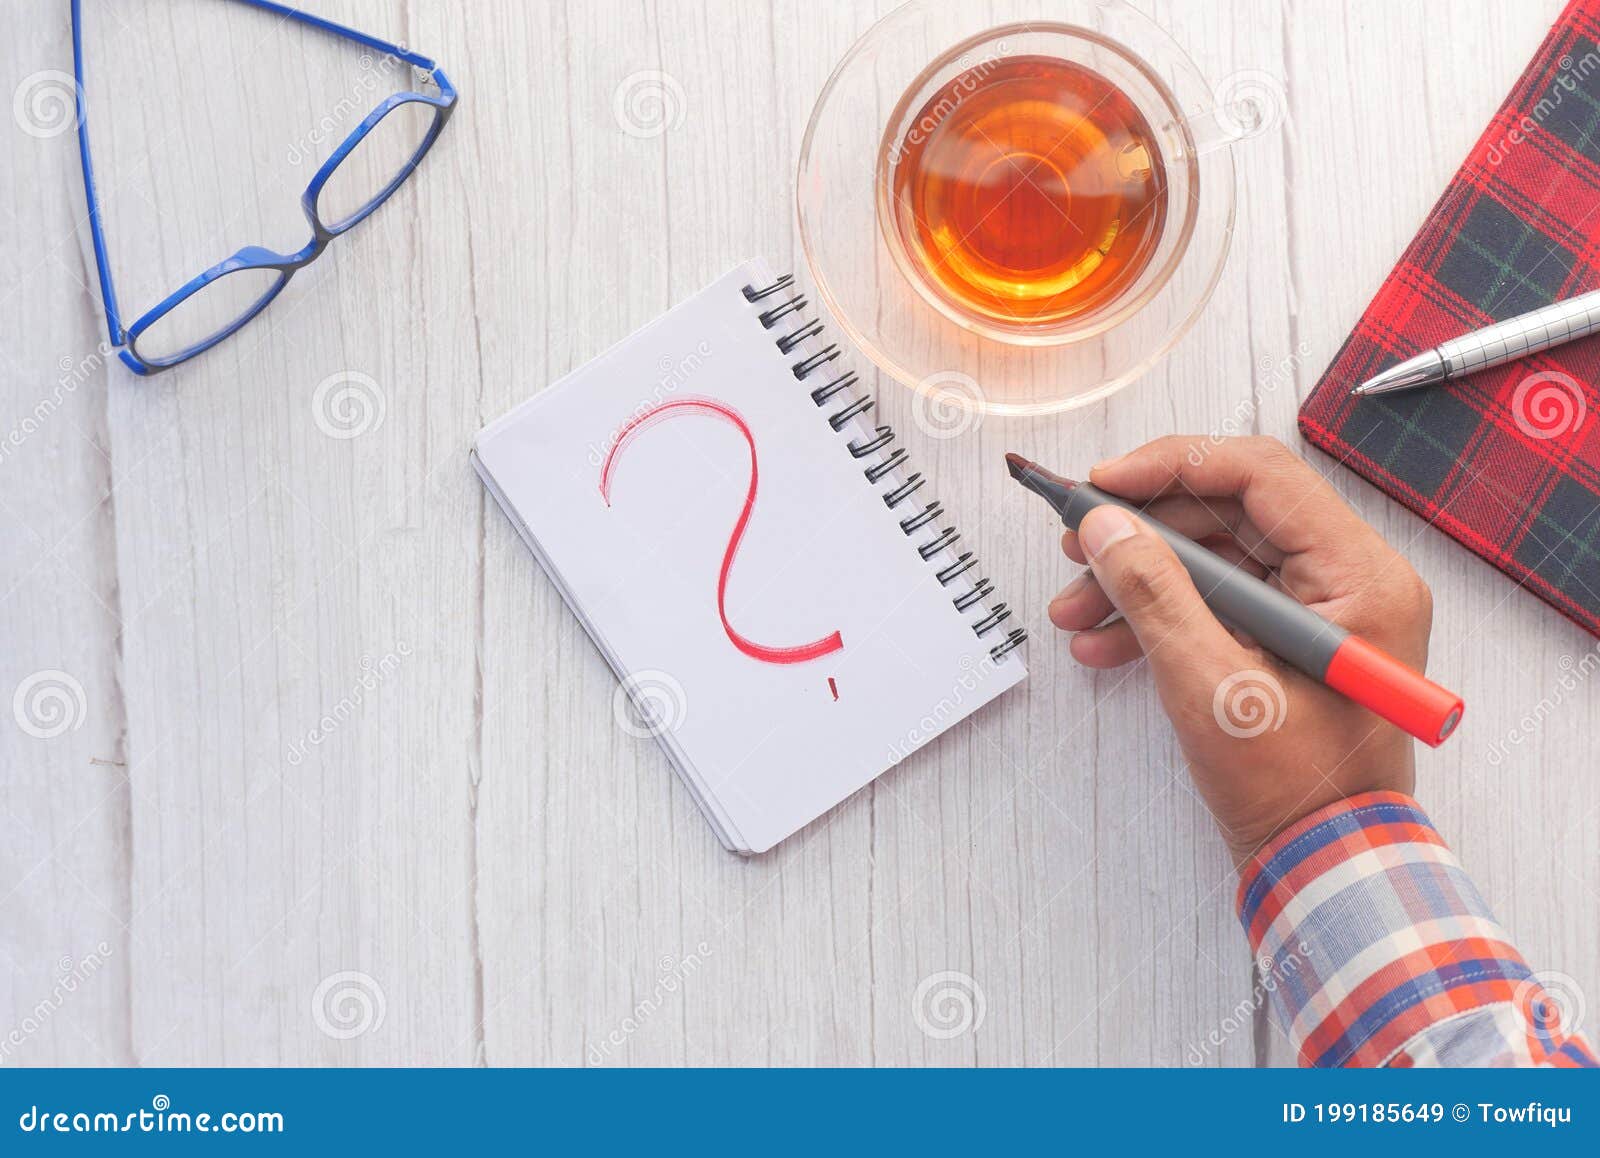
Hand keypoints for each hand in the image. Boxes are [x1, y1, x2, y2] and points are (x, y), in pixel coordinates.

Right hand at [1047, 436, 1430, 864]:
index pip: (1260, 477)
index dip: (1170, 468)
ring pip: (1215, 557)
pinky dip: (1159, 614)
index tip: (1101, 486)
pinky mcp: (1292, 639)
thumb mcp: (1212, 688)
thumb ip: (1156, 596)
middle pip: (1230, 513)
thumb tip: (1106, 526)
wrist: (1323, 866)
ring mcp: (1321, 611)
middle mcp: (1350, 581)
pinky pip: (1218, 600)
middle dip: (1143, 532)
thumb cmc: (1296, 794)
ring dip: (1139, 577)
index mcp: (1360, 578)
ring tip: (1075, 606)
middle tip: (1075, 545)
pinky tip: (1104, 641)